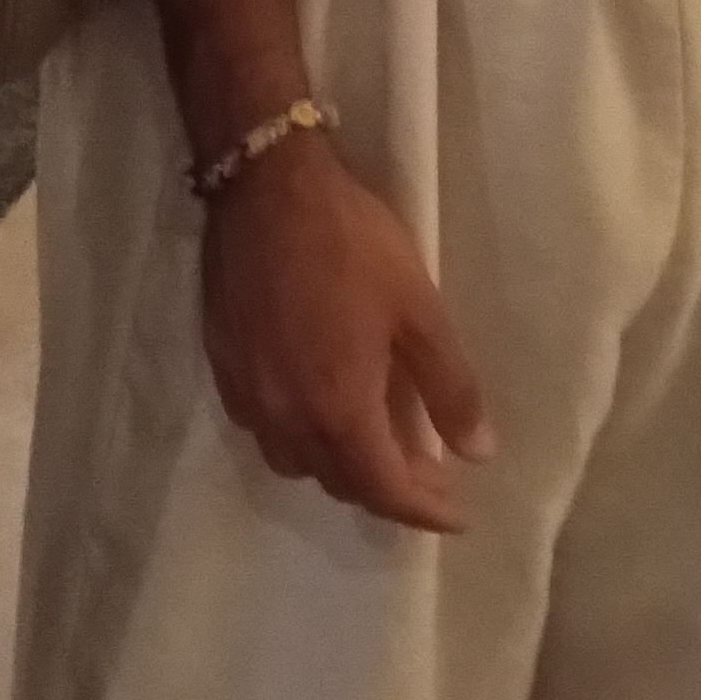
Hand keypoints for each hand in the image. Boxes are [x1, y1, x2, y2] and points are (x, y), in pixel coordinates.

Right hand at [198, 130, 492, 533]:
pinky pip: (262, 428)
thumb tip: (478, 451)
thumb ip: (449, 387)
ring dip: (338, 467)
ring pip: (295, 462)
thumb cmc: (351, 243)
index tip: (458, 513)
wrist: (264, 186)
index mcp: (339, 409)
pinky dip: (296, 436)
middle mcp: (288, 417)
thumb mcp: (419, 308)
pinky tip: (314, 403)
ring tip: (370, 442)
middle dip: (388, 489)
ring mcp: (248, 394)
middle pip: (339, 483)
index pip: (386, 490)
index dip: (426, 510)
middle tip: (428, 470)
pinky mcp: (222, 365)